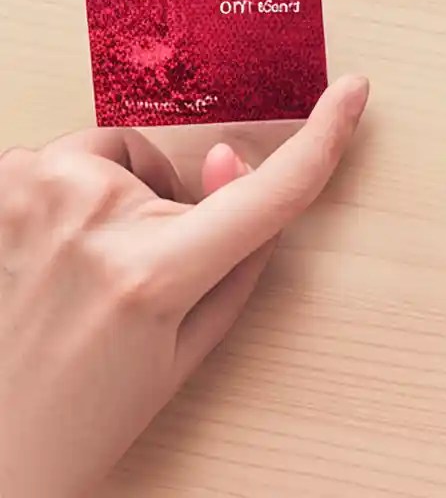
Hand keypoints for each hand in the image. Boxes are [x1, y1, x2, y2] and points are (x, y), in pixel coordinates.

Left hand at [0, 76, 369, 497]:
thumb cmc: (84, 413)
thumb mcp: (189, 349)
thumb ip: (235, 256)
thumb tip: (233, 163)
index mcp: (148, 274)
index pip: (266, 193)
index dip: (322, 138)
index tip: (351, 95)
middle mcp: (84, 219)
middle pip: (173, 173)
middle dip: (170, 214)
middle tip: (136, 284)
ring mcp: (27, 195)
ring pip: (116, 158)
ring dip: (117, 198)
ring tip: (89, 268)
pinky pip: (60, 163)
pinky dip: (67, 196)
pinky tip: (51, 252)